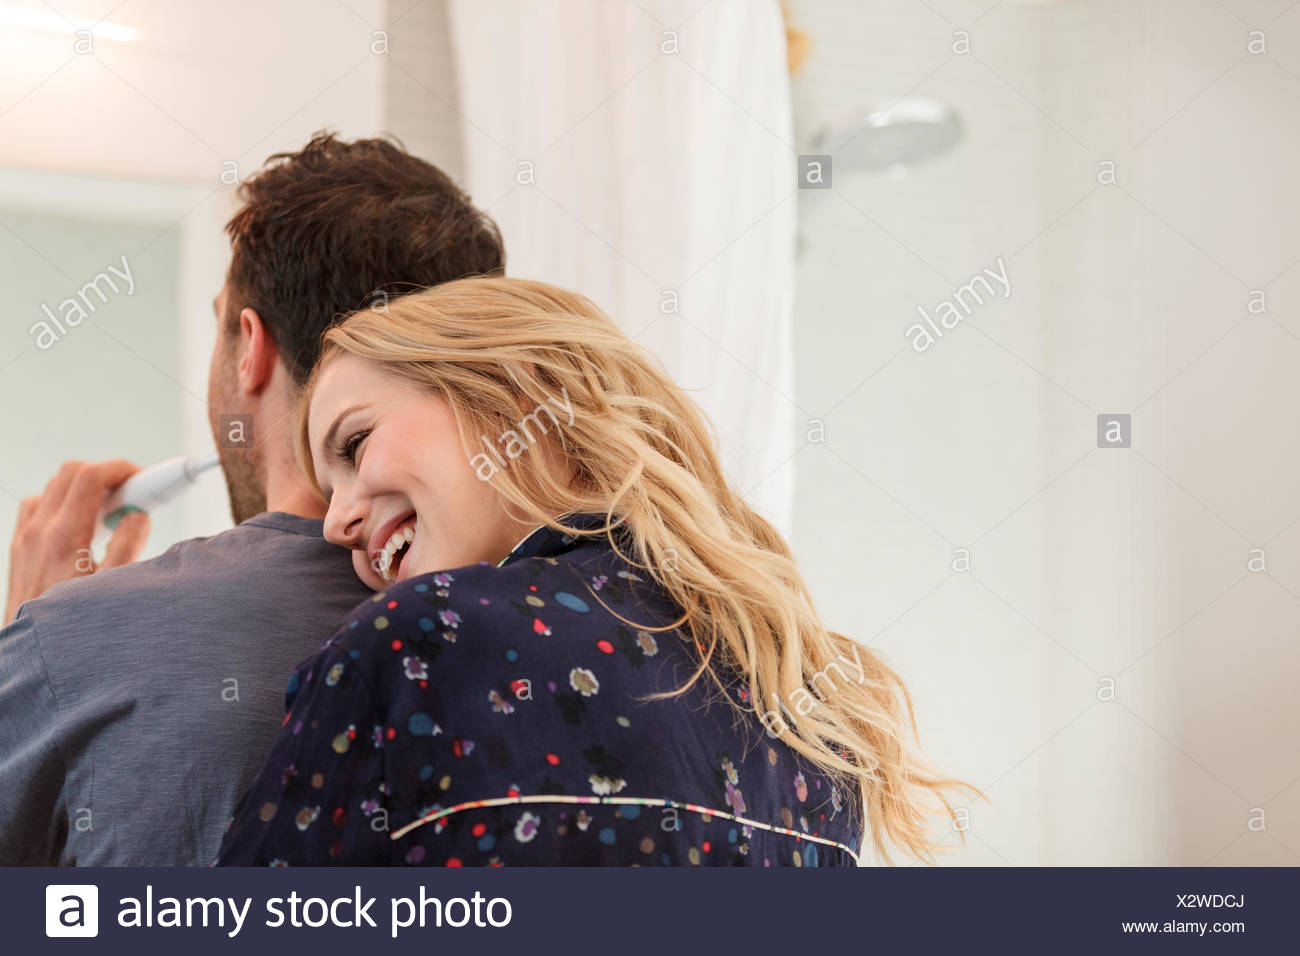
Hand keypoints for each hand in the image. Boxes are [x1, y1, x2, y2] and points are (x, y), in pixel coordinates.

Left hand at [5, 460, 150, 622]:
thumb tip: (137, 517)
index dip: (122, 470)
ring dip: (84, 490)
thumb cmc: (71, 628)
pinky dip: (63, 505)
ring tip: (109, 515)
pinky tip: (82, 528)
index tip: (144, 480)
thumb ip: (127, 545)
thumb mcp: (110, 588)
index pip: (90, 476)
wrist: (32, 657)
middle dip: (106, 475)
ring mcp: (25, 539)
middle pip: (71, 473)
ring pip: (53, 489)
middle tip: (133, 495)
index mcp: (63, 536)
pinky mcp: (20, 550)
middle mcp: (38, 531)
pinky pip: (38, 509)